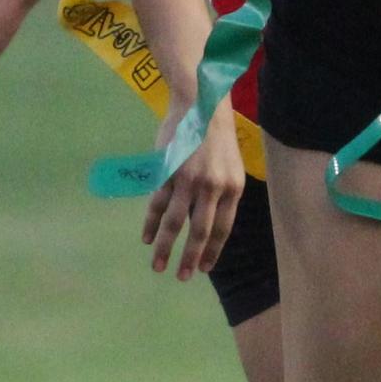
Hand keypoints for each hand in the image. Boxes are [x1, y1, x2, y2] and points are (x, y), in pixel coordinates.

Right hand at [142, 106, 246, 280]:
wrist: (202, 104)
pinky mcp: (168, 171)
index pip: (223, 229)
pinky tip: (147, 238)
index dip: (212, 251)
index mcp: (233, 188)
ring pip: (174, 222)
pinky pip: (157, 204)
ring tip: (158, 266)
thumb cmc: (218, 138)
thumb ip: (222, 195)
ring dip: (165, 248)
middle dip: (189, 258)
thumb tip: (209, 226)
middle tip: (181, 277)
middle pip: (199, 231)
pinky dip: (150, 223)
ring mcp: (188, 180)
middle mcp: (212, 187)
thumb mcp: (231, 168)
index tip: (204, 269)